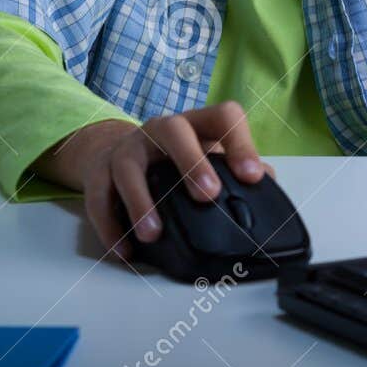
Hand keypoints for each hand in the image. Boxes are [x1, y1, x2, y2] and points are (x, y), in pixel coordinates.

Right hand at [40, 102, 268, 259]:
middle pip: (174, 130)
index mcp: (195, 124)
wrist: (110, 153)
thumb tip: (268, 187)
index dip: (240, 142)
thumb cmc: (171, 160)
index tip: (252, 176)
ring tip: (153, 234)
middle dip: (191, 162)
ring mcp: (127, 148)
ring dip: (141, 200)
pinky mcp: (99, 173)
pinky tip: (125, 250)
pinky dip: (110, 226)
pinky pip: (99, 198)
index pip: (223, 116)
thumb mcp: (205, 156)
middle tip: (207, 196)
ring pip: (129, 165)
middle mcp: (160, 130)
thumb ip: (233, 169)